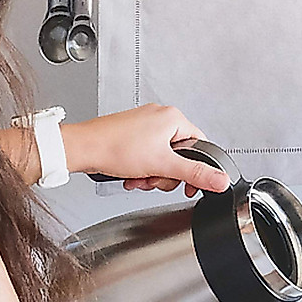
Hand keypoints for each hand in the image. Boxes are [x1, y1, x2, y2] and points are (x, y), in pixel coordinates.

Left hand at [61, 104, 228, 195]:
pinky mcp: (131, 133)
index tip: (187, 185)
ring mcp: (144, 124)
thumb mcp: (162, 165)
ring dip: (151, 174)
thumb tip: (221, 180)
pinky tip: (130, 175)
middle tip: (153, 178)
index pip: (200, 146)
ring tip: (138, 177)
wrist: (81, 149)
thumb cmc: (114, 149)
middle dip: (165, 174)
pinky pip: (146, 154)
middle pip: (179, 155)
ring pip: (161, 157)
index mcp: (174, 118)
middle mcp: (160, 117)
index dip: (194, 169)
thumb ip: (195, 174)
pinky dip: (140, 168)